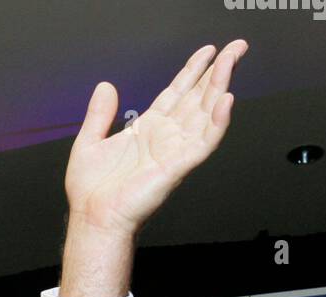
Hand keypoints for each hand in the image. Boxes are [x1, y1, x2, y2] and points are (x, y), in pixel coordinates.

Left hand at [64, 40, 246, 238]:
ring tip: (231, 62)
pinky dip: (217, 123)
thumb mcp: (89, 142)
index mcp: (147, 131)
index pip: (177, 93)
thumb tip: (105, 86)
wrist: (93, 220)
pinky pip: (203, 143)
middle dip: (217, 71)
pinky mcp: (177, 167)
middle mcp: (165, 139)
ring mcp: (174, 152)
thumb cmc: (92, 193)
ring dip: (219, 87)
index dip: (193, 71)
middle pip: (198, 98)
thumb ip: (99, 114)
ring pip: (205, 114)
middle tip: (236, 47)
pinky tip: (226, 101)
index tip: (208, 52)